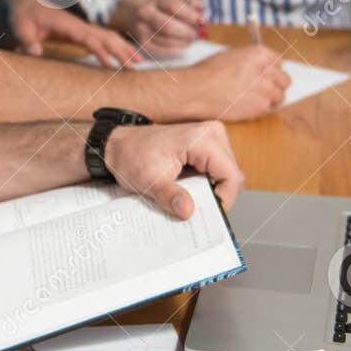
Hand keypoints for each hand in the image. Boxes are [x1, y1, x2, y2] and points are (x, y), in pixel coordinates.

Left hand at [4, 0, 139, 67]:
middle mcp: (76, 24)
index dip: (99, 50)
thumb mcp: (18, 29)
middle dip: (120, 49)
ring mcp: (79, 28)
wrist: (22, 6)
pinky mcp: (79, 33)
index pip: (86, 37)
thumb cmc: (20, 18)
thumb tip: (35, 52)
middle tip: (135, 65)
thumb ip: (26, 40)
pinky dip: (115, 47)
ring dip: (123, 48)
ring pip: (107, 36)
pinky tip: (125, 57)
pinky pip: (101, 39)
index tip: (109, 63)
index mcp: (64, 23)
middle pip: (104, 35)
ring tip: (138, 62)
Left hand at [102, 120, 243, 217]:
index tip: (208, 215)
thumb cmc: (131, 154)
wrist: (118, 144)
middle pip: (231, 176)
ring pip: (225, 176)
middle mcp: (212, 135)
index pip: (232, 176)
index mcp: (204, 139)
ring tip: (189, 200)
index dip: (225, 200)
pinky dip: (205, 185)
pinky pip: (216, 172)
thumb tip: (188, 211)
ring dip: (210, 192)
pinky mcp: (206, 147)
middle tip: (195, 211)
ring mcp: (211, 140)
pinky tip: (189, 192)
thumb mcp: (148, 180)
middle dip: (216, 197)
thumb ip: (170, 196)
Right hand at [110, 0, 206, 58]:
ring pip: (167, 40)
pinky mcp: (142, 43)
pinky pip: (162, 50)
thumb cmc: (159, 5)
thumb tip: (201, 10)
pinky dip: (177, 50)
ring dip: (184, 42)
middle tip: (199, 34)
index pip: (173, 6)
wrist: (131, 12)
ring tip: (193, 39)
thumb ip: (189, 1)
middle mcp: (145, 13)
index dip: (190, 15)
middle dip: (187, 32)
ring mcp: (141, 29)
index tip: (202, 22)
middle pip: (168, 26)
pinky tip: (184, 46)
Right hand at [181, 46, 290, 120]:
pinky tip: (245, 106)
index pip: (280, 62)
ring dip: (269, 99)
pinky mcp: (261, 108)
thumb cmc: (207, 73)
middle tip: (262, 89)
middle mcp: (266, 71)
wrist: (195, 91)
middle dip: (275, 85)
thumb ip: (252, 61)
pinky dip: (260, 109)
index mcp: (259, 54)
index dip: (272, 70)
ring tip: (252, 99)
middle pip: (285, 80)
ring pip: (280, 97)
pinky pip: (269, 109)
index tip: (267, 75)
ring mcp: (266, 90)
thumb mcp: (232, 56)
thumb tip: (261, 68)